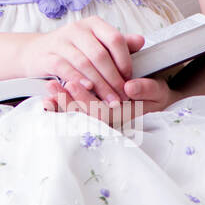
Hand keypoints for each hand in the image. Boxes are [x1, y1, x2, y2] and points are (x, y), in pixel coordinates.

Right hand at [21, 16, 144, 104]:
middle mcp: (77, 29)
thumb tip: (141, 41)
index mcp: (94, 24)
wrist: (36, 52)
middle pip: (100, 54)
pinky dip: (78, 80)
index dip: (125, 60)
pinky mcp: (48, 55)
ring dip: (99, 84)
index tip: (129, 78)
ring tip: (110, 100)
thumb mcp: (96, 44)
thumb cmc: (73, 50)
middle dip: (113, 78)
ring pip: (84, 63)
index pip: (115, 39)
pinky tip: (88, 89)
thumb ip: (118, 44)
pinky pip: (65, 68)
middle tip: (122, 95)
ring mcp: (61, 41)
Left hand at [45, 73, 180, 124]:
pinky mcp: (94, 114)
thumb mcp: (157, 89)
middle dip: (67, 101)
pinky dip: (60, 109)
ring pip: (79, 117)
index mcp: (125, 115)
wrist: (156, 98)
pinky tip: (47, 101)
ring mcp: (102, 119)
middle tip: (53, 85)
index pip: (101, 112)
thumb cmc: (155, 92)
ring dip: (62, 103)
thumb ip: (146, 88)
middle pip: (85, 116)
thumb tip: (129, 88)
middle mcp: (111, 121)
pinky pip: (75, 115)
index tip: (72, 83)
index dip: (85, 100)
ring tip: (49, 86)